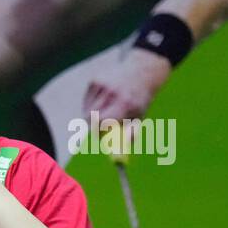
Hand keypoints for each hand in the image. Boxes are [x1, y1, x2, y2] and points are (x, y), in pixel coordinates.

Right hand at [83, 48, 173, 163]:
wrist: (141, 71)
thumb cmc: (139, 100)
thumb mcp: (138, 117)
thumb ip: (127, 136)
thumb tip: (117, 155)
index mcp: (125, 103)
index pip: (101, 122)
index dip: (97, 131)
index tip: (99, 135)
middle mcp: (112, 92)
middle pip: (90, 117)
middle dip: (92, 125)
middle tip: (99, 127)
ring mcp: (102, 84)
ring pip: (87, 109)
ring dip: (93, 114)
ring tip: (107, 107)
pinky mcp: (94, 79)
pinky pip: (86, 100)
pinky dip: (91, 103)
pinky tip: (104, 97)